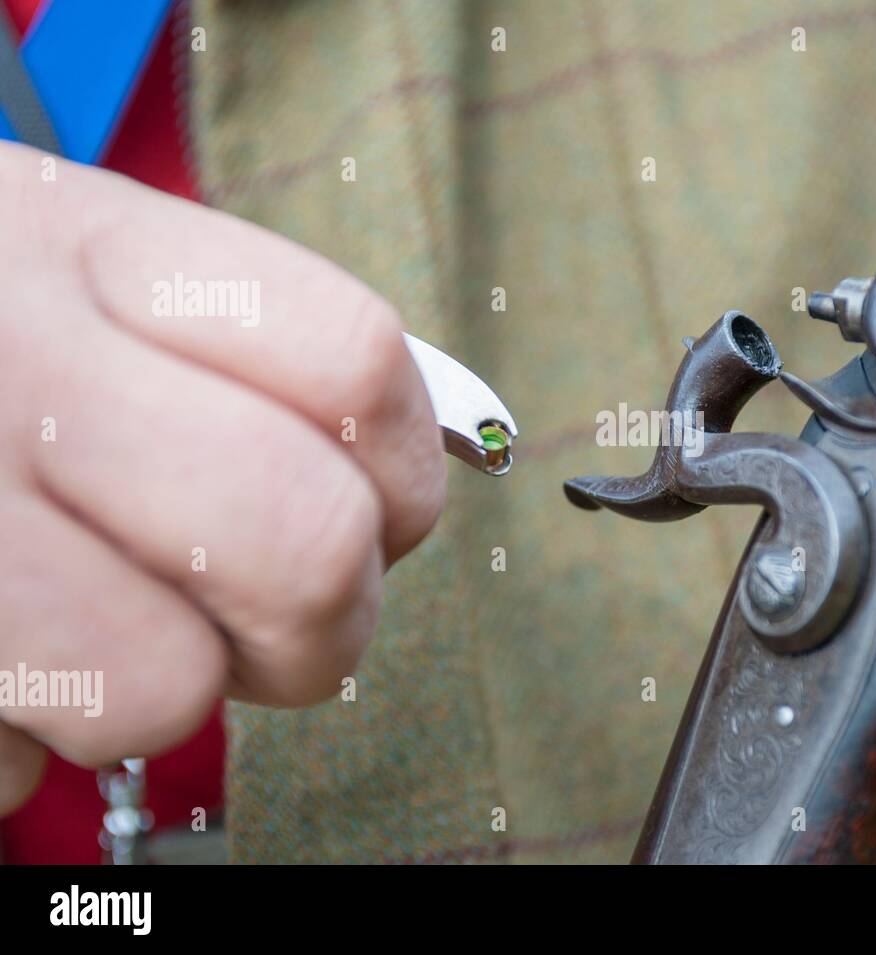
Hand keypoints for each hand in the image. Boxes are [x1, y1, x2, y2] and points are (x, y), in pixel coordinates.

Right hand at [0, 143, 444, 813]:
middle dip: (317, 619)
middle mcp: (8, 363)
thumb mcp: (96, 264)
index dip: (400, 466)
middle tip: (264, 613)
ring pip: (159, 690)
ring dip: (155, 688)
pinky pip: (16, 761)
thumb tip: (437, 464)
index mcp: (98, 248)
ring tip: (87, 619)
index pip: (356, 364)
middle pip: (304, 543)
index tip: (371, 501)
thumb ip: (268, 351)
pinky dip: (25, 734)